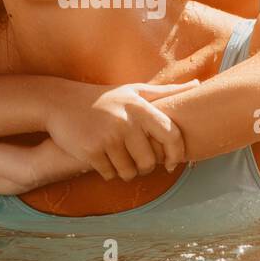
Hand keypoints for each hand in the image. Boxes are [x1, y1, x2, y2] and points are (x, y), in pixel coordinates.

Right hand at [45, 80, 197, 181]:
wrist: (61, 103)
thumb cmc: (104, 98)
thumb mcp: (134, 90)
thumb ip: (166, 92)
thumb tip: (198, 85)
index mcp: (139, 107)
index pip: (170, 135)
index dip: (176, 153)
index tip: (173, 162)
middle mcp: (125, 122)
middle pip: (149, 162)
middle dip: (145, 167)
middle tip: (138, 161)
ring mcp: (107, 138)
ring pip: (129, 172)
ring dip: (126, 171)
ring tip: (120, 159)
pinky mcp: (91, 151)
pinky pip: (110, 174)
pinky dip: (109, 171)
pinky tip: (103, 158)